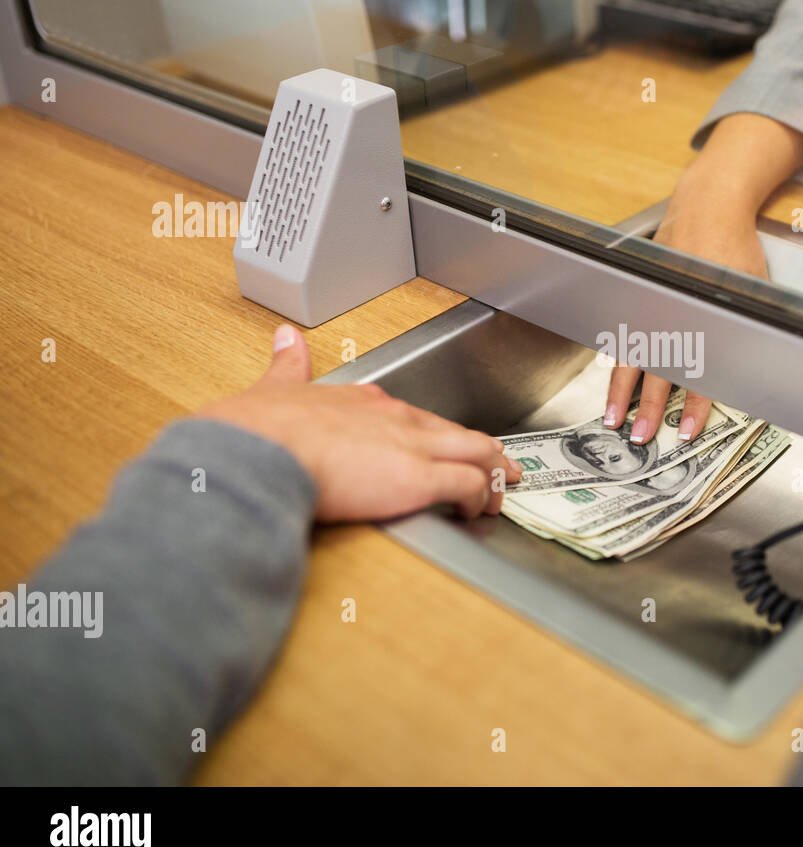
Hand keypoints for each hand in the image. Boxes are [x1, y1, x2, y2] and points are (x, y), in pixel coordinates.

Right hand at [194, 325, 520, 521]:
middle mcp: (395, 418)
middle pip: (457, 431)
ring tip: (499, 492)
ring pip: (475, 452)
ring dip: (492, 474)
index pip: (417, 415)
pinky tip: (479, 508)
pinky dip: (480, 496)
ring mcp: (411, 446)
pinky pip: (467, 485)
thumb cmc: (257, 430)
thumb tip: (285, 338)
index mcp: (364, 401)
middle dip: (485, 451)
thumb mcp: (276, 386)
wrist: (256, 450)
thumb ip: (287, 365)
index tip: (447, 441)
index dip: (436, 431)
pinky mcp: (417, 478)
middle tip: (502, 465)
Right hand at [603, 144, 774, 444]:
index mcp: (702, 311)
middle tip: (642, 436)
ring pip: (633, 356)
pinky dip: (619, 363)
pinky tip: (613, 384)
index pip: (699, 369)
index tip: (689, 430)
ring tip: (613, 418)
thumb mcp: (754, 286)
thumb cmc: (734, 244)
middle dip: (649, 407)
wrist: (708, 204)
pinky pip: (627, 336)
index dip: (695, 404)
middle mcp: (672, 310)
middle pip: (658, 368)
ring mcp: (652, 303)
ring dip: (622, 391)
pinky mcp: (642, 296)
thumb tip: (758, 370)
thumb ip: (749, 326)